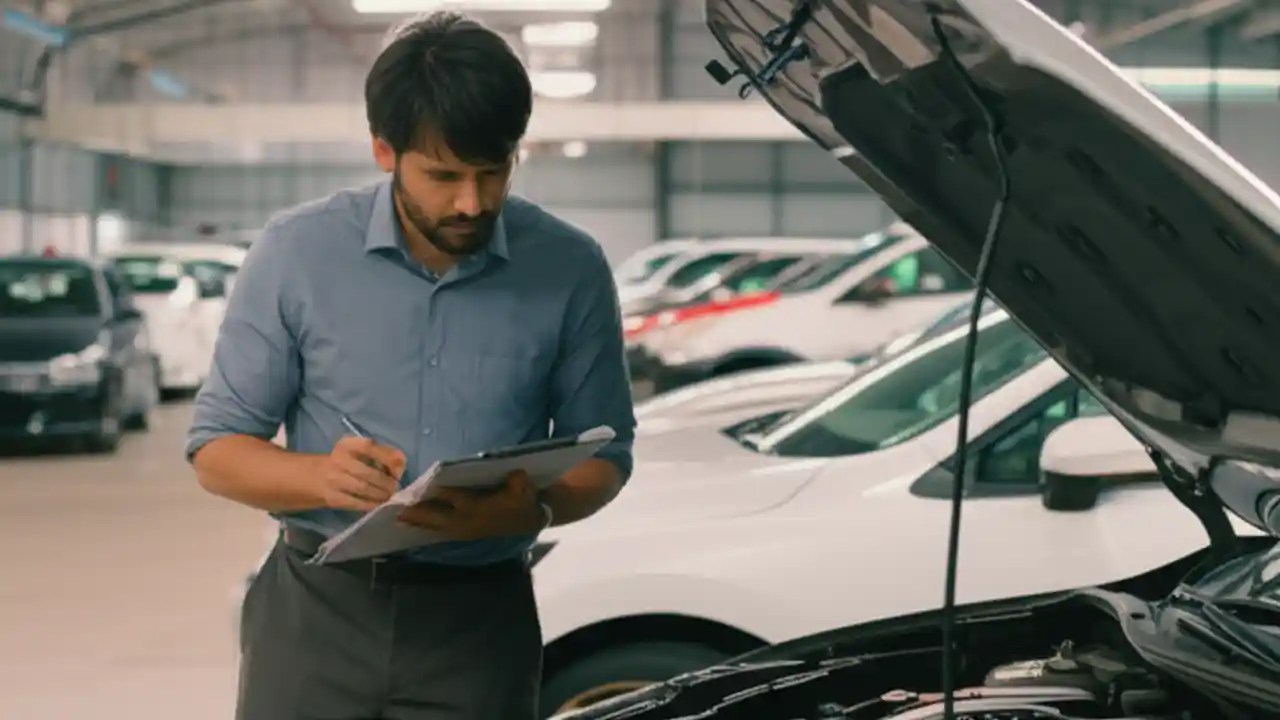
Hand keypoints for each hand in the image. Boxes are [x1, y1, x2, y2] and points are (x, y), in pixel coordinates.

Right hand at [314, 435, 406, 511]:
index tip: (398, 468)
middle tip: (395, 487)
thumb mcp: (358, 451)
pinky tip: (379, 504)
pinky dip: (372, 504)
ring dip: (381, 495)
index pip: (369, 447)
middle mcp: (339, 460)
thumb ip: (381, 453)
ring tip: (389, 496)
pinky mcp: (333, 498)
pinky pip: (357, 503)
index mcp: (347, 444)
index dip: (388, 458)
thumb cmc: (344, 462)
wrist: (313, 477)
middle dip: (388, 483)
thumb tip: (401, 463)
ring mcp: (334, 480)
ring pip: (364, 489)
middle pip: (369, 473)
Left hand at [398, 470, 542, 540]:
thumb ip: (519, 482)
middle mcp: (469, 520)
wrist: (529, 518)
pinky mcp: (465, 534)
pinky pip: (442, 532)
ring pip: (438, 526)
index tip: (427, 488)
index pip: (459, 498)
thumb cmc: (522, 499)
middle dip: (421, 513)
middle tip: (400, 511)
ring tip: (400, 520)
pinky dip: (428, 529)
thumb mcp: (524, 488)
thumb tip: (517, 475)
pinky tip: (415, 526)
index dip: (444, 494)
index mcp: (481, 507)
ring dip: (419, 523)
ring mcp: (466, 529)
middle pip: (441, 516)